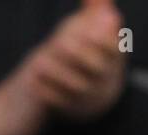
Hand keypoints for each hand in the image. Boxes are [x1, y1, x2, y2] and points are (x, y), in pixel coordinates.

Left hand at [0, 0, 124, 134]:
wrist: (92, 96)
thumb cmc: (89, 53)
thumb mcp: (93, 31)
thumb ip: (97, 12)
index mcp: (112, 57)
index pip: (114, 49)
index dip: (103, 40)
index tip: (89, 29)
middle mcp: (104, 77)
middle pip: (97, 68)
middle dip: (79, 55)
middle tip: (59, 43)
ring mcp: (89, 95)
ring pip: (76, 87)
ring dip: (57, 74)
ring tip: (39, 62)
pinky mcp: (71, 109)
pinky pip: (59, 102)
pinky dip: (45, 91)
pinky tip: (34, 79)